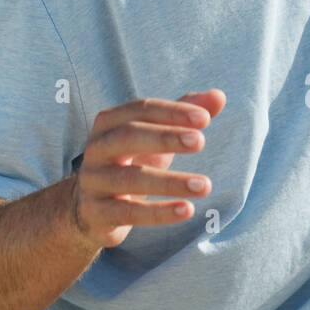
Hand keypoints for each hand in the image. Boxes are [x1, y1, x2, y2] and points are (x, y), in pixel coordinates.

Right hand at [71, 90, 225, 249]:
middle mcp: (96, 148)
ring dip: (170, 181)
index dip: (172, 112)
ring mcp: (93, 181)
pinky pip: (128, 212)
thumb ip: (183, 116)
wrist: (90, 209)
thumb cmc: (130, 163)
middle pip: (129, 136)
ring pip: (130, 178)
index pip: (140, 109)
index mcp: (108, 123)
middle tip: (201, 141)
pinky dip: (159, 212)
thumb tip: (219, 96)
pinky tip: (187, 210)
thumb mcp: (155, 139)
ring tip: (205, 185)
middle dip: (165, 137)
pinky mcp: (96, 213)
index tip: (205, 119)